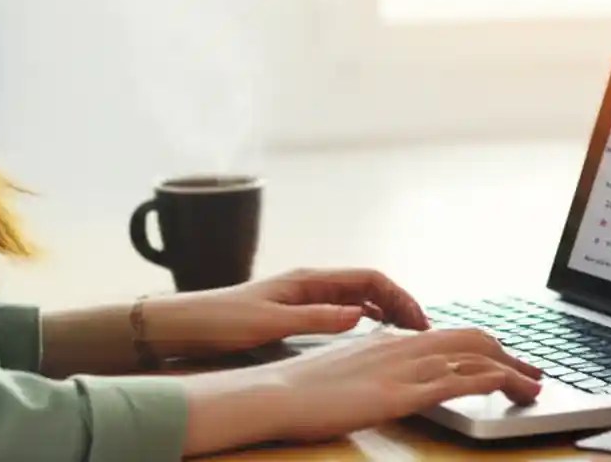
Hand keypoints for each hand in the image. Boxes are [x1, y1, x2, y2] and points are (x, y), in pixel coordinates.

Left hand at [144, 267, 430, 358]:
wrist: (188, 322)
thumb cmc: (224, 320)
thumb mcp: (271, 322)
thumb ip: (316, 317)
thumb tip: (361, 313)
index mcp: (309, 279)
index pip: (368, 278)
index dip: (399, 295)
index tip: (419, 320)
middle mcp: (311, 281)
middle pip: (368, 285)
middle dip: (399, 302)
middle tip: (422, 330)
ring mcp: (305, 294)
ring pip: (358, 297)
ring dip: (385, 310)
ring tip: (406, 333)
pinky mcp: (297, 309)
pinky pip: (341, 308)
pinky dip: (364, 317)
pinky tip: (372, 334)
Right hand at [182, 327, 543, 455]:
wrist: (274, 394)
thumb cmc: (297, 391)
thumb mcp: (340, 375)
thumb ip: (366, 372)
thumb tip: (378, 380)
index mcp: (386, 342)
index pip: (445, 336)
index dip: (479, 347)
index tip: (498, 362)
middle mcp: (401, 347)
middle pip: (470, 338)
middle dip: (506, 354)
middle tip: (530, 374)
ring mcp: (403, 367)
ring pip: (475, 354)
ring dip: (512, 368)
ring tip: (534, 387)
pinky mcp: (402, 392)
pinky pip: (461, 379)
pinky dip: (495, 379)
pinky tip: (513, 388)